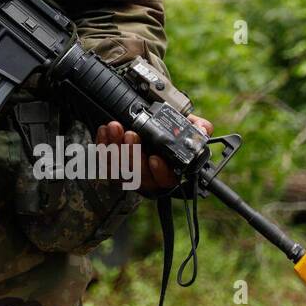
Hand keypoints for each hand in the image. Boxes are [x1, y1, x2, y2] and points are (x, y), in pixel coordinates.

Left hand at [95, 114, 213, 193]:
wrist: (140, 126)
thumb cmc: (167, 132)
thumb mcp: (185, 128)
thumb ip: (197, 128)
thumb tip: (204, 130)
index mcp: (168, 172)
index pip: (166, 179)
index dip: (160, 172)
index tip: (155, 158)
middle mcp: (148, 177)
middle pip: (138, 174)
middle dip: (133, 154)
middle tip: (131, 134)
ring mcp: (127, 174)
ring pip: (118, 168)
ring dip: (115, 147)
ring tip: (115, 127)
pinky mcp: (110, 167)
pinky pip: (103, 160)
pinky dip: (102, 144)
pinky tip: (105, 130)